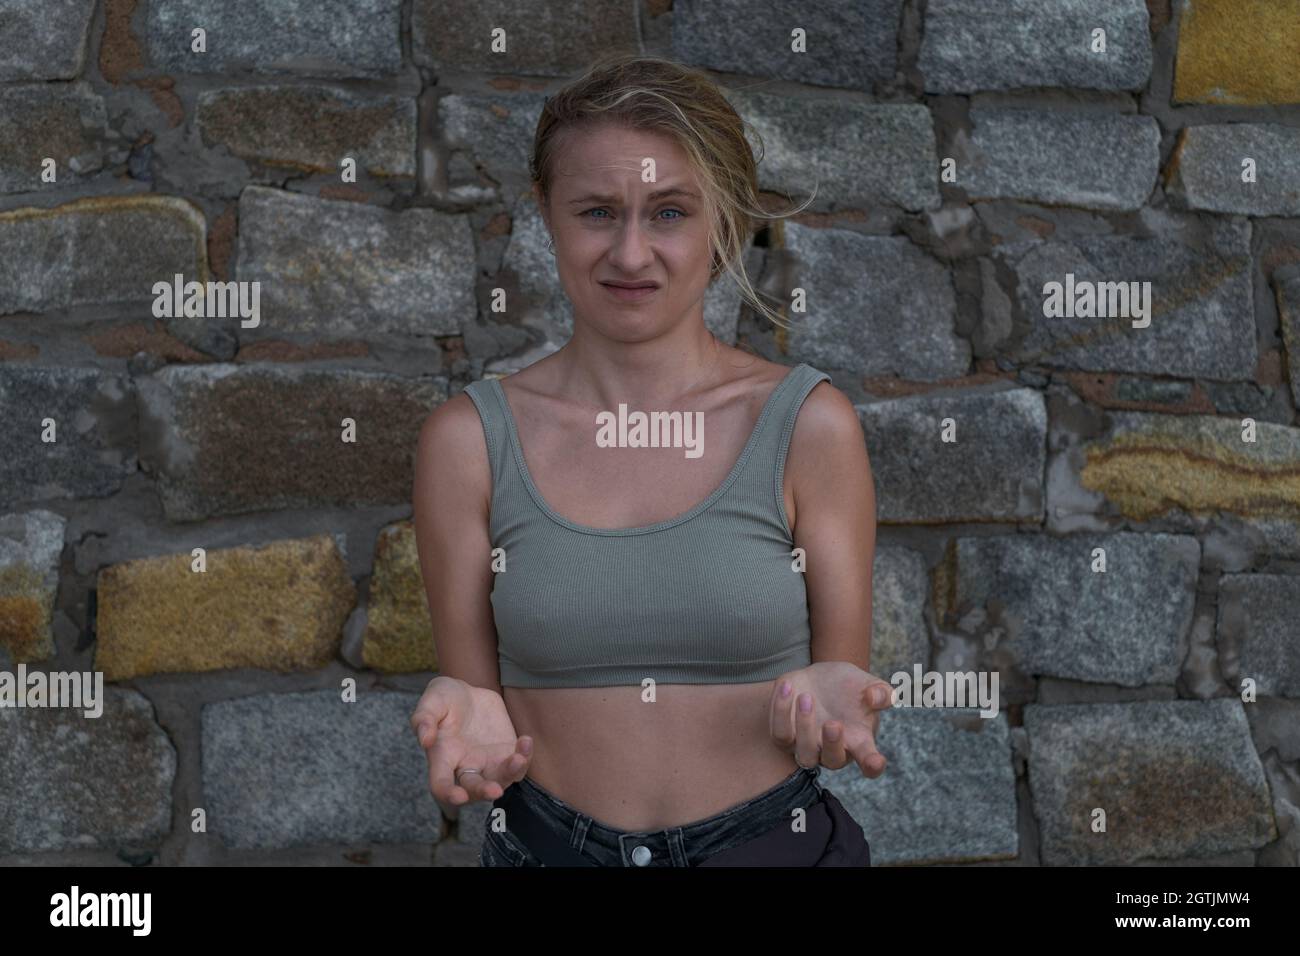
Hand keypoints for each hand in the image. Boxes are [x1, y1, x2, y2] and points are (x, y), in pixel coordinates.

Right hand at [410, 676, 532, 804]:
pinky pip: (518, 764)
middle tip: (494, 790)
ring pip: (501, 780)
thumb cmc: (443, 700)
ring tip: (518, 758)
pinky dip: (525, 757)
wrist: (468, 694)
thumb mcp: (431, 701)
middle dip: (484, 791)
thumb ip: (424, 719)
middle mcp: (465, 767)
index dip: (448, 793)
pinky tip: (526, 741)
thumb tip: (425, 740)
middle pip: (474, 789)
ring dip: (510, 774)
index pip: (441, 784)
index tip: (458, 796)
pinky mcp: (506, 753)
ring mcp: (487, 763)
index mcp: (442, 758)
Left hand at [768, 662, 892, 777]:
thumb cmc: (850, 686)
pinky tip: (787, 686)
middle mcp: (833, 750)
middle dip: (832, 745)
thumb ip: (880, 692)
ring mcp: (808, 746)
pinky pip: (779, 734)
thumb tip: (874, 698)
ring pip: (803, 755)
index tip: (876, 761)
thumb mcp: (869, 684)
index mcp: (859, 741)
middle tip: (833, 724)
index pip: (869, 763)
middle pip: (832, 761)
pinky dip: (780, 712)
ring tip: (807, 698)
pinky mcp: (785, 735)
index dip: (873, 765)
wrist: (821, 678)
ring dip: (804, 728)